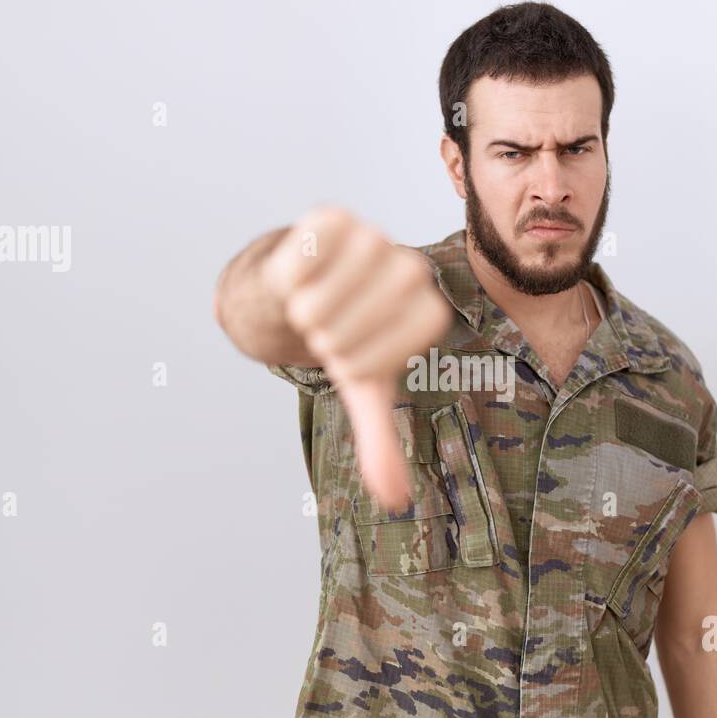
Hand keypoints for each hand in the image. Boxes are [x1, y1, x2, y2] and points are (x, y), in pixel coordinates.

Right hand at [260, 207, 452, 510]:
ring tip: (314, 306)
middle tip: (329, 329)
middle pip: (352, 325)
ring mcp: (374, 238)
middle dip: (328, 337)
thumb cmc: (346, 339)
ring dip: (304, 311)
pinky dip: (289, 279)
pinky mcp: (335, 217)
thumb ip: (381, 441)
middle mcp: (411, 269)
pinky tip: (301, 277)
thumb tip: (393, 500)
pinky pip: (300, 261)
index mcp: (427, 312)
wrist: (308, 289)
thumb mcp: (362, 390)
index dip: (361, 360)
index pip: (389, 352)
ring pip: (321, 296)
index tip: (351, 356)